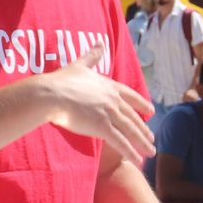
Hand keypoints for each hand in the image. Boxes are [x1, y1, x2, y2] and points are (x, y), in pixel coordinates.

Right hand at [37, 44, 154, 165]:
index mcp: (109, 86)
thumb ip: (92, 56)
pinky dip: (131, 151)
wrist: (50, 94)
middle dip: (143, 129)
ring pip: (130, 130)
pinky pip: (120, 142)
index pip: (130, 96)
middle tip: (152, 138)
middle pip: (133, 116)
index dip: (141, 104)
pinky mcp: (102, 127)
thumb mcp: (80, 65)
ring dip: (142, 143)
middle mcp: (113, 99)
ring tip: (150, 152)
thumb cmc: (61, 80)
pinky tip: (138, 160)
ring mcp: (109, 113)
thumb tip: (100, 42)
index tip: (150, 111)